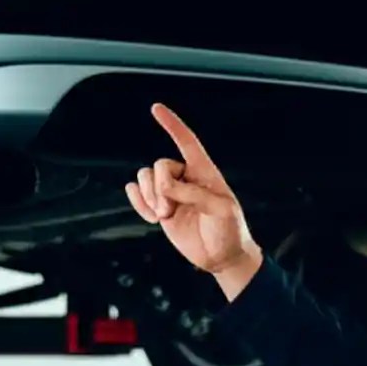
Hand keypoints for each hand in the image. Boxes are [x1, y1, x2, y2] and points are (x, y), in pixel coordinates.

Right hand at [124, 103, 262, 299]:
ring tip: (164, 215)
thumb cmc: (230, 231)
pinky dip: (138, 202)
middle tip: (170, 210)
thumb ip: (196, 195)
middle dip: (160, 188)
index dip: (173, 125)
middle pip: (159, 165)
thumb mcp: (222, 211)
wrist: (221, 257)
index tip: (156, 108)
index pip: (187, 142)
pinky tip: (152, 218)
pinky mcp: (160, 208)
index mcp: (205, 172)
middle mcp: (186, 178)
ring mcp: (171, 193)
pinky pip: (137, 192)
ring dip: (149, 196)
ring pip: (144, 176)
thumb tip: (168, 189)